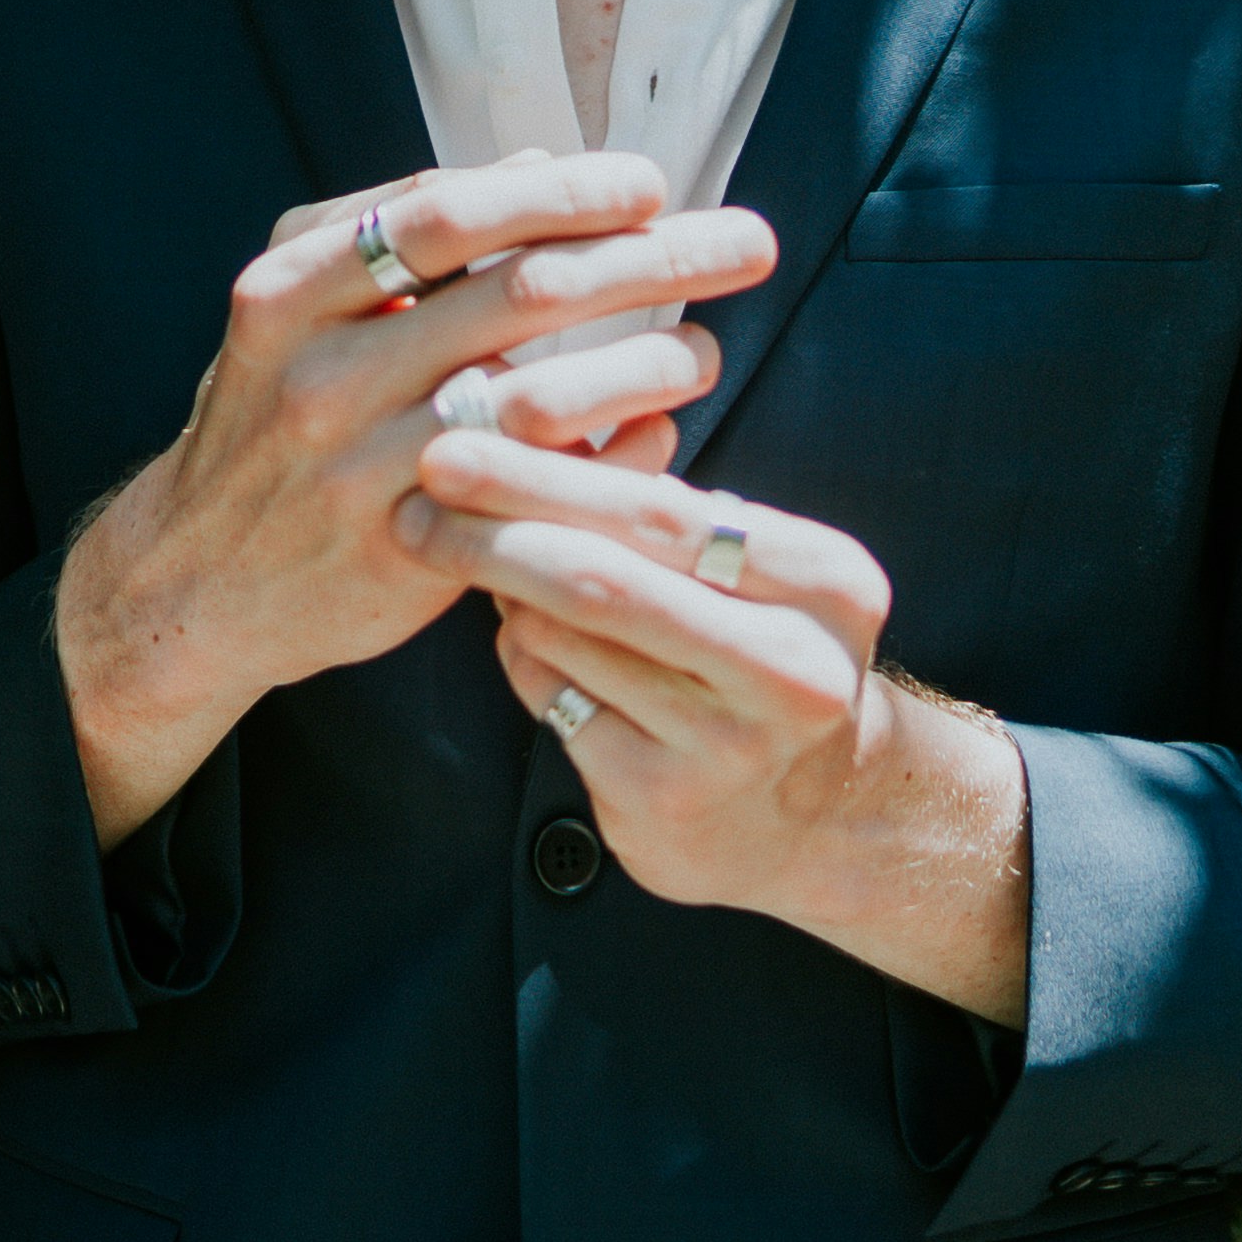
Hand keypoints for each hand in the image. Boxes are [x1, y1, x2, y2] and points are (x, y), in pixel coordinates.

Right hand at [56, 151, 777, 843]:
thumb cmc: (271, 418)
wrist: (195, 580)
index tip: (649, 183)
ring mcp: (361, 467)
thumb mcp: (296, 309)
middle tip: (743, 242)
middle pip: (518, 294)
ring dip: (648, 361)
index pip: (451, 213)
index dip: (563, 191)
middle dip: (650, 257)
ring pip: (542, 398)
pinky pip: (541, 491)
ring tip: (708, 344)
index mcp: (290, 290)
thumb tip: (538, 161)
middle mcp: (320, 373)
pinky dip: (613, 454)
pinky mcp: (404, 550)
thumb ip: (402, 234)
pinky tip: (663, 429)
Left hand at [410, 435, 1034, 1025]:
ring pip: (562, 639)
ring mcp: (729, 746)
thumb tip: (513, 433)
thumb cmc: (757, 647)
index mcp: (827, 583)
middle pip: (604, 579)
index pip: (662, 512)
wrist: (813, 808)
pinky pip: (552, 701)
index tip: (452, 446)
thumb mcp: (756, 569)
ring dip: (507, 598)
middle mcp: (794, 668)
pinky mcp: (664, 802)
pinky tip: (538, 650)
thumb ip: (663, 507)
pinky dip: (525, 661)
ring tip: (492, 572)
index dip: (544, 476)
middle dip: (492, 531)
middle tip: (414, 502)